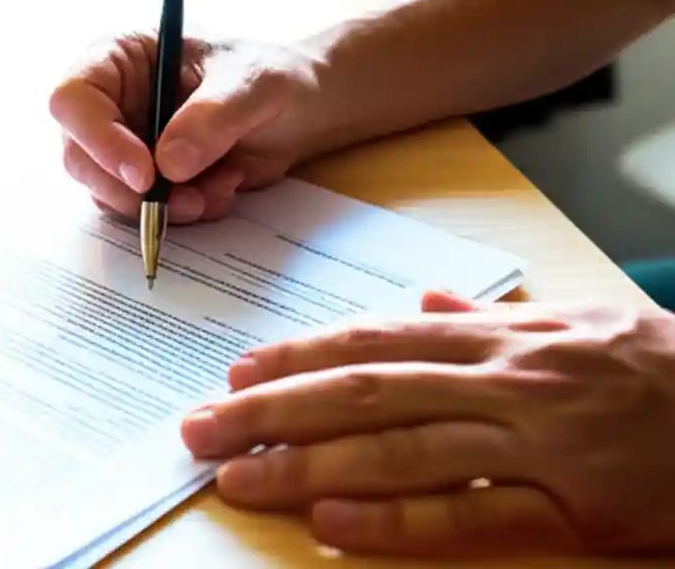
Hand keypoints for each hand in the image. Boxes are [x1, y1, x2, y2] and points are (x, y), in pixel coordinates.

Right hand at [48, 32, 324, 223]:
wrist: (301, 112)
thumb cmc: (271, 77)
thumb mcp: (253, 83)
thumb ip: (212, 117)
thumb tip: (169, 165)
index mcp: (121, 57)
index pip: (74, 98)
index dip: (98, 138)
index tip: (145, 173)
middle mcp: (111, 102)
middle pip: (79, 155)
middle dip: (128, 189)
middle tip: (181, 202)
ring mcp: (125, 144)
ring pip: (107, 191)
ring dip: (160, 206)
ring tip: (216, 190)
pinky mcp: (145, 180)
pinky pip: (141, 211)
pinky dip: (181, 213)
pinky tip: (222, 189)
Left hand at [180, 290, 674, 557]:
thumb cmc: (658, 370)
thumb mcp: (573, 322)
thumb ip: (489, 318)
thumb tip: (421, 304)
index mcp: (499, 338)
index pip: (375, 342)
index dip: (298, 356)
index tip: (236, 372)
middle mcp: (503, 380)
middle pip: (364, 391)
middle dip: (273, 409)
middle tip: (200, 426)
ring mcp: (533, 442)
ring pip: (397, 448)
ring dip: (307, 463)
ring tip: (238, 476)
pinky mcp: (569, 504)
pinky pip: (467, 512)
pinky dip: (394, 521)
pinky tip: (331, 525)